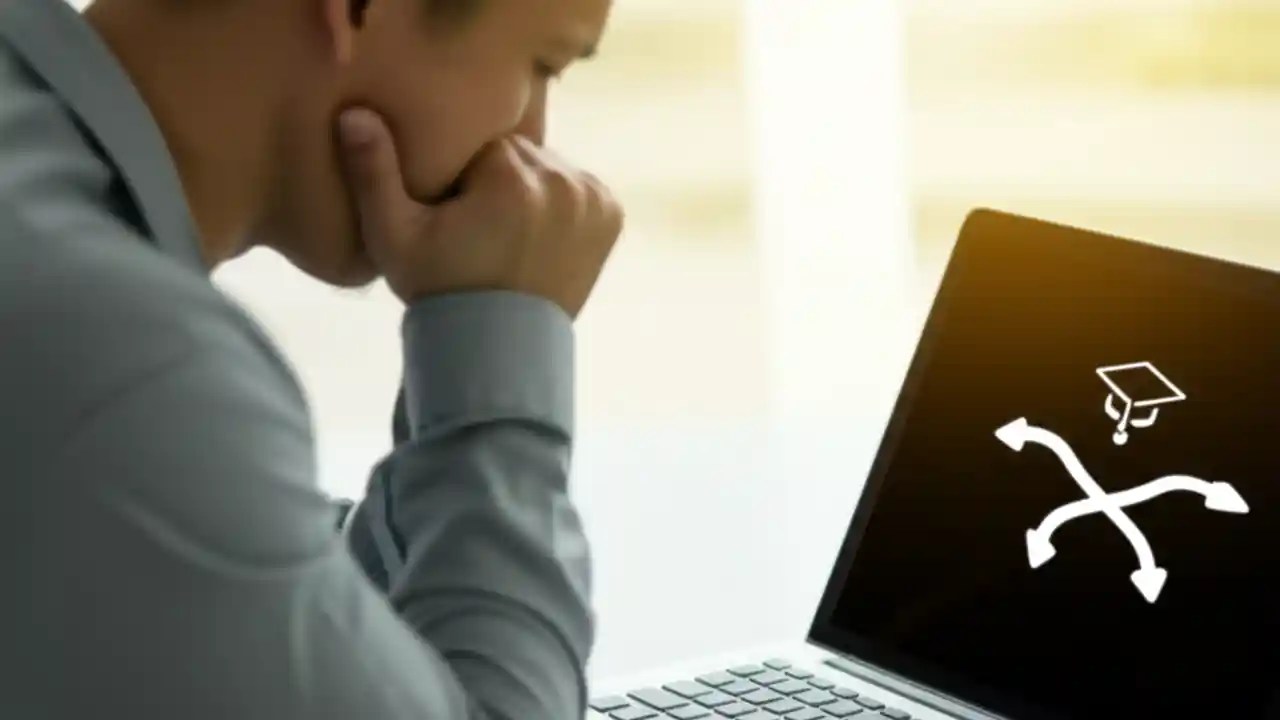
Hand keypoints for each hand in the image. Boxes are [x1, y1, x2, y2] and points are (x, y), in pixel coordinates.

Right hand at [336, 108, 623, 318]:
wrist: (499, 350)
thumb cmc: (439, 291)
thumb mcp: (393, 236)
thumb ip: (373, 172)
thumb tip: (355, 113)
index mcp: (511, 176)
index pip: (480, 144)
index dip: (462, 177)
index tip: (454, 213)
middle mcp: (560, 179)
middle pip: (518, 153)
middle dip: (497, 179)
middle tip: (479, 226)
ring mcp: (592, 197)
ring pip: (547, 167)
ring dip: (530, 188)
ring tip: (508, 234)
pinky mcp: (610, 214)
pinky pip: (577, 186)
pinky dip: (560, 203)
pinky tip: (538, 236)